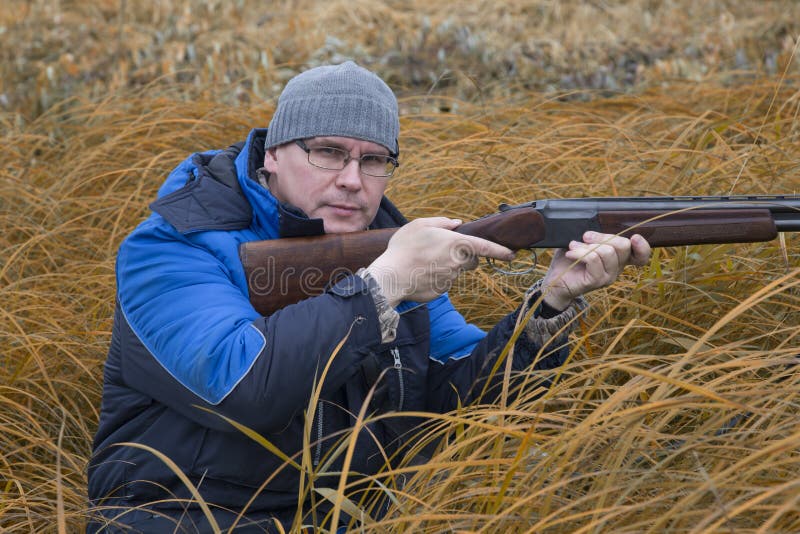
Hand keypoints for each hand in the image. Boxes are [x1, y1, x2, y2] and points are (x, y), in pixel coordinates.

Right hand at [366, 217, 514, 306]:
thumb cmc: (404, 248)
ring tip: (424, 262)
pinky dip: (435, 278)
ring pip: (455, 272)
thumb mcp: (420, 225)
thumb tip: (457, 223)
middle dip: (465, 256)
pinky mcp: (441, 291)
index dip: (500, 251)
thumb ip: (442, 222)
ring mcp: (450, 279)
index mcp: (456, 244)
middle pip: (471, 261)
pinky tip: (420, 273)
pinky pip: (443, 282)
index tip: (512, 254)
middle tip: (444, 251)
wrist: (391, 276)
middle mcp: (457, 263)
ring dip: (446, 266)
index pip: (485, 248)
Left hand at [540, 232, 650, 310]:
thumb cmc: (570, 258)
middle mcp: (617, 268)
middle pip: (623, 245)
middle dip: (602, 236)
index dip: (643, 246)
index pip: (641, 255)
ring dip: (587, 245)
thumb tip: (596, 221)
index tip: (634, 237)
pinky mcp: (597, 281)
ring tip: (573, 247)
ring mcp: (609, 276)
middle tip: (585, 237)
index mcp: (618, 257)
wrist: (555, 280)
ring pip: (608, 251)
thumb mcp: (583, 242)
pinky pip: (594, 259)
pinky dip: (580, 252)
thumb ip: (594, 235)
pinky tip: (570, 253)